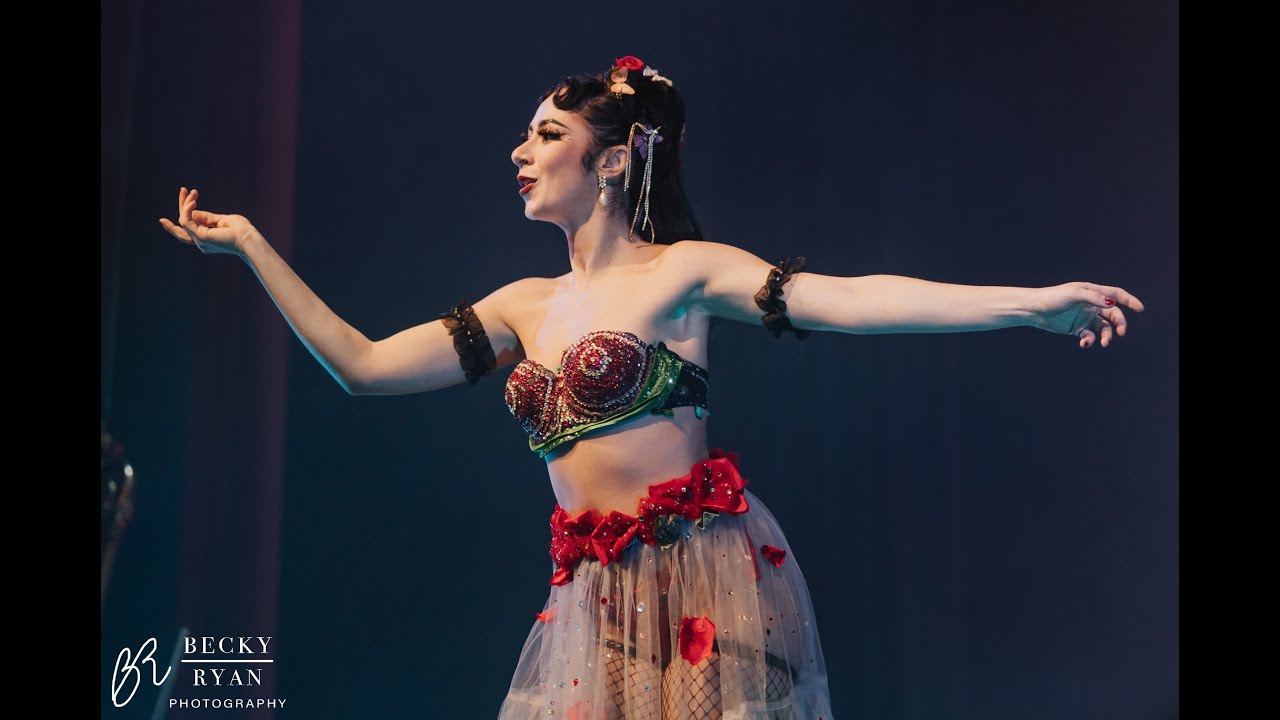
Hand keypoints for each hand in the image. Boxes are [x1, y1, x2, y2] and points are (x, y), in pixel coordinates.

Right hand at [158, 187, 258, 256]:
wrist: (249, 239)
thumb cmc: (241, 231)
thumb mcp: (222, 220)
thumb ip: (207, 218)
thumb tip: (193, 212)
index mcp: (207, 239)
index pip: (190, 225)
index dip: (186, 211)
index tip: (189, 193)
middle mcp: (201, 242)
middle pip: (183, 224)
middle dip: (182, 205)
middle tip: (183, 189)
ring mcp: (199, 241)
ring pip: (183, 220)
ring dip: (185, 204)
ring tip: (193, 192)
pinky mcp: (200, 237)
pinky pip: (186, 221)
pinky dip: (187, 210)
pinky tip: (192, 201)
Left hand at [1029, 282, 1145, 347]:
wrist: (1033, 310)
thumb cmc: (1052, 297)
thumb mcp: (1074, 294)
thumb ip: (1094, 298)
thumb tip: (1112, 304)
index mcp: (1092, 292)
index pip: (1116, 295)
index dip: (1130, 301)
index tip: (1140, 309)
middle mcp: (1091, 304)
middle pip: (1113, 314)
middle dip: (1119, 323)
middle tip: (1120, 333)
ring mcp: (1084, 317)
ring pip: (1103, 327)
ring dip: (1106, 335)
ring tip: (1103, 342)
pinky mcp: (1077, 328)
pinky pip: (1089, 336)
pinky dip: (1090, 340)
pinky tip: (1084, 343)